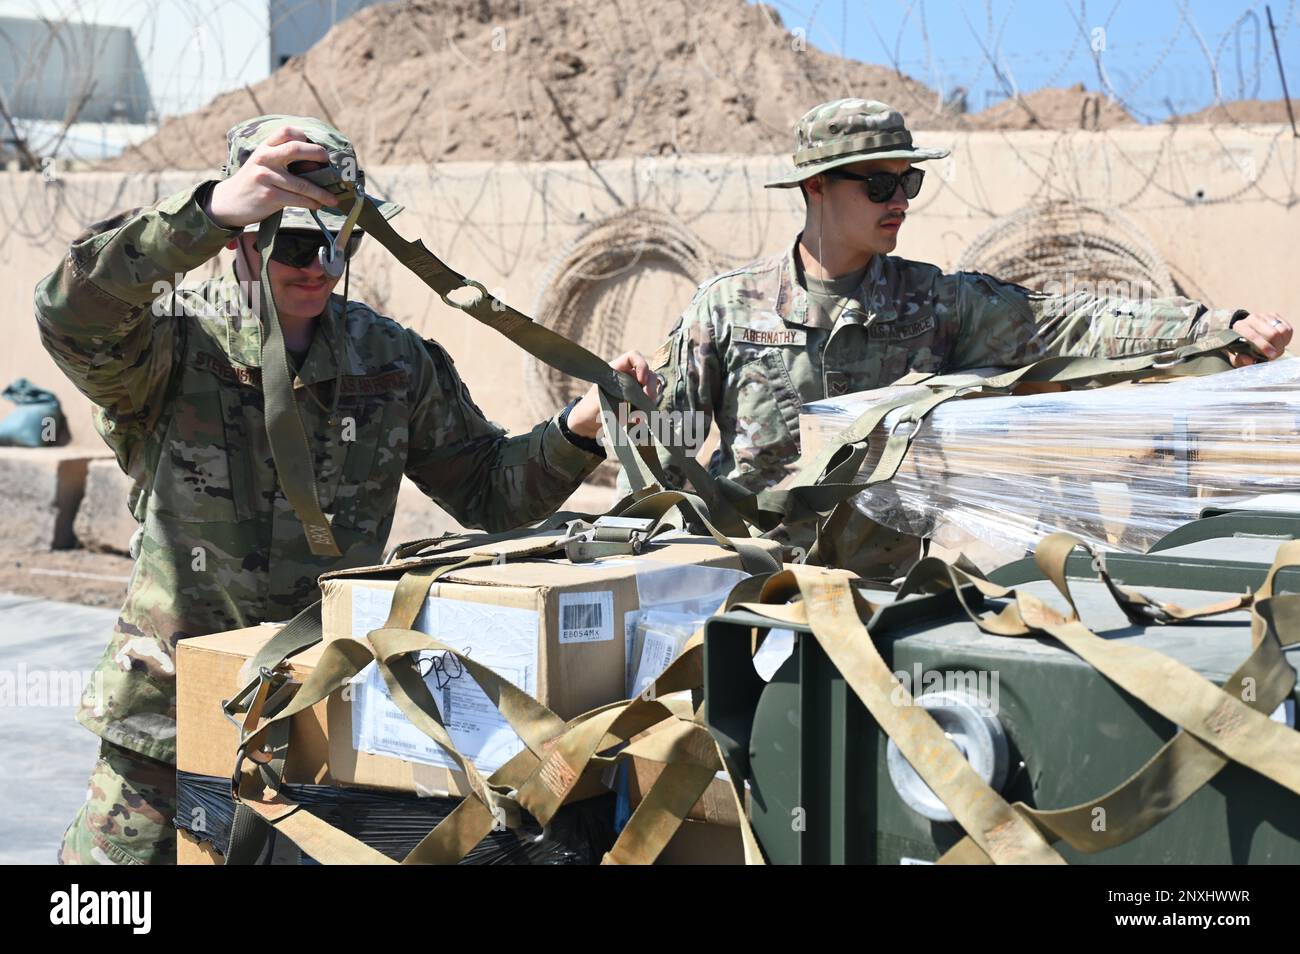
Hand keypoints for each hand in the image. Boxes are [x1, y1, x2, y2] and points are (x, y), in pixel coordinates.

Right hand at [203, 126, 338, 228]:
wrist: (228, 202)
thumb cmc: (254, 183)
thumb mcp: (264, 165)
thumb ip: (285, 162)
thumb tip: (317, 166)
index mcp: (264, 147)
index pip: (286, 131)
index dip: (304, 136)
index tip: (316, 145)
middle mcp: (265, 158)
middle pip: (295, 149)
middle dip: (317, 154)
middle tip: (330, 163)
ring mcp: (266, 177)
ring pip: (302, 183)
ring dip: (321, 192)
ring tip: (333, 199)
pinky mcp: (269, 196)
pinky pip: (297, 199)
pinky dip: (311, 203)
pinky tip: (318, 205)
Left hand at [567, 350, 659, 439]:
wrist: (588, 424)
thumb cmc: (589, 409)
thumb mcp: (598, 404)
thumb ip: (615, 404)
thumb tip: (636, 414)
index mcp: (615, 370)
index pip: (632, 357)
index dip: (641, 365)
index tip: (642, 380)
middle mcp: (627, 377)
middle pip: (647, 373)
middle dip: (651, 385)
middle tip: (648, 398)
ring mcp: (634, 390)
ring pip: (651, 387)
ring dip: (652, 397)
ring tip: (644, 411)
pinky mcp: (637, 403)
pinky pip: (649, 402)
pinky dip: (648, 408)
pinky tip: (641, 418)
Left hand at [1231, 311, 1292, 366]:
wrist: (1244, 335)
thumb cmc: (1240, 348)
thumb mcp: (1237, 356)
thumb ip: (1240, 360)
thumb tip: (1249, 360)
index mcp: (1239, 327)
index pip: (1253, 336)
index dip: (1264, 346)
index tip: (1271, 355)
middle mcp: (1252, 318)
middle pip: (1272, 333)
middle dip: (1277, 347)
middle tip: (1275, 355)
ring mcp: (1264, 316)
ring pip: (1282, 330)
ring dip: (1282, 343)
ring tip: (1276, 349)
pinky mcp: (1274, 316)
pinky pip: (1287, 329)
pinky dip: (1286, 339)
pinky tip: (1279, 343)